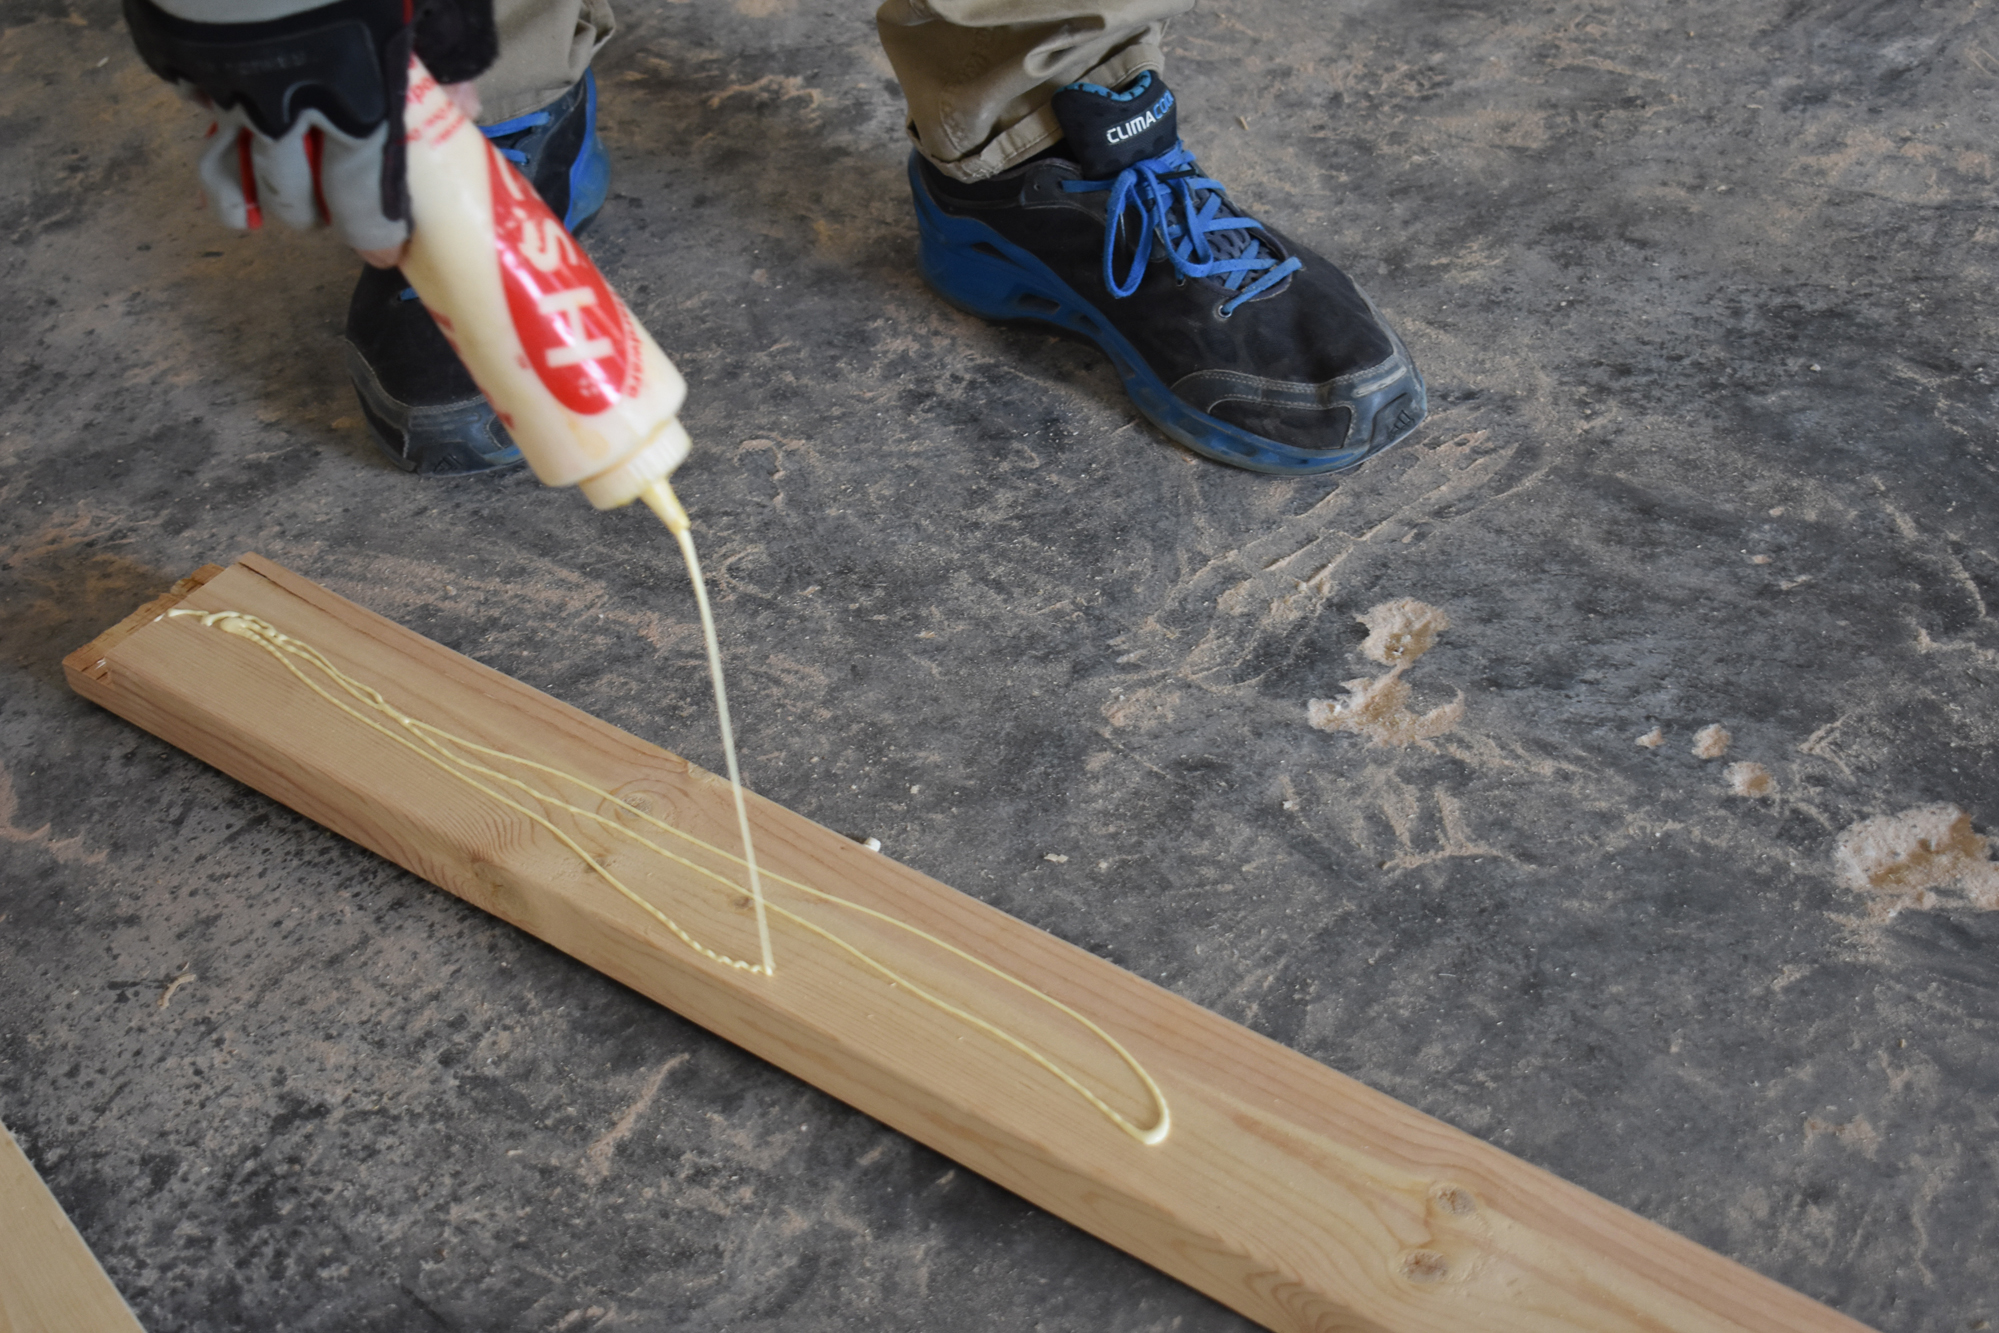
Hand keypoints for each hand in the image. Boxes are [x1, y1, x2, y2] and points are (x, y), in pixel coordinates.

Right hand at [125, 0, 496, 260]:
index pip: (363, 198)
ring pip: (232, 161)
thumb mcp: (415, 8)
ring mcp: (224, 83)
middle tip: (324, 218)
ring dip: (250, 187)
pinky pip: (194, 101)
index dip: (374, 231)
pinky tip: (225, 110)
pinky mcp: (174, 56)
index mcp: (356, 102)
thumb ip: (440, 63)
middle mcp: (285, 106)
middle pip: (293, 195)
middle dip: (311, 216)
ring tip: (259, 205)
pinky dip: (210, 110)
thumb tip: (468, 102)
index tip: (382, 250)